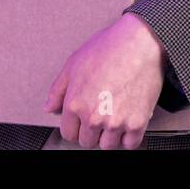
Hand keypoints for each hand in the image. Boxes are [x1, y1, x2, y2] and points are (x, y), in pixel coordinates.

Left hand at [43, 12, 166, 148]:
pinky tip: (126, 122)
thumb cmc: (108, 49)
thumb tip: (50, 107)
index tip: (81, 121)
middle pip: (87, 142)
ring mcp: (116, 122)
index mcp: (75, 104)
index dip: (74, 126)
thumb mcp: (73, 64)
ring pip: (107, 145)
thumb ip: (58, 90)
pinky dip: (128, 137)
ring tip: (112, 117)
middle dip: (91, 131)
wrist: (139, 43)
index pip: (68, 133)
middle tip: (98, 115)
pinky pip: (130, 144)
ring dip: (109, 135)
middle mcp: (94, 116)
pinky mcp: (137, 123)